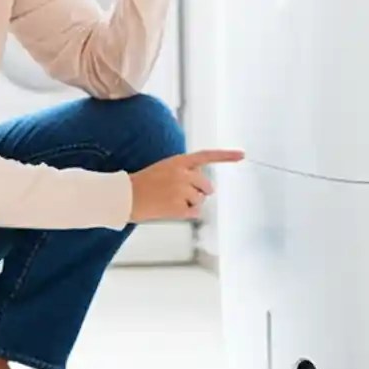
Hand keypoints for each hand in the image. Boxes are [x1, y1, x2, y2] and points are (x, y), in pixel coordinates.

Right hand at [128, 149, 243, 221]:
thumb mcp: (165, 169)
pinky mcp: (179, 206)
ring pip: (200, 200)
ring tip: (169, 200)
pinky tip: (170, 209)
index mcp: (179, 161)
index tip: (243, 155)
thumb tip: (205, 187)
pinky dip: (186, 213)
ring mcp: (182, 190)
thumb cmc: (144, 183)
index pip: (207, 156)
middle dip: (200, 192)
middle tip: (182, 194)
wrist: (125, 196)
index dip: (226, 156)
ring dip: (190, 203)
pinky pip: (194, 212)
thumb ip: (185, 172)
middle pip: (207, 186)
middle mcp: (183, 174)